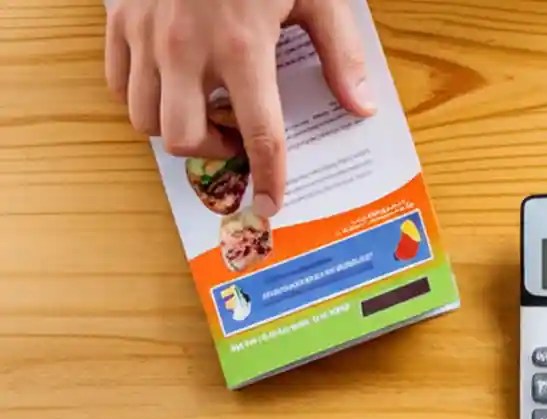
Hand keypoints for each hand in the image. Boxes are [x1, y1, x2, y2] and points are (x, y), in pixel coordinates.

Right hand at [105, 0, 376, 216]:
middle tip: (239, 141)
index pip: (259, 134)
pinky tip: (171, 86)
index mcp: (242, 46)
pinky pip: (115, 81)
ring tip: (207, 112)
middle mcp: (185, 46)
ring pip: (142, 117)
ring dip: (176, 129)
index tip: (274, 203)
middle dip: (215, 154)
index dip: (269, 176)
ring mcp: (144, 32)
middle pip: (183, 137)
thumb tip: (362, 107)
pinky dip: (140, 97)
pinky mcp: (118, 17)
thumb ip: (339, 54)